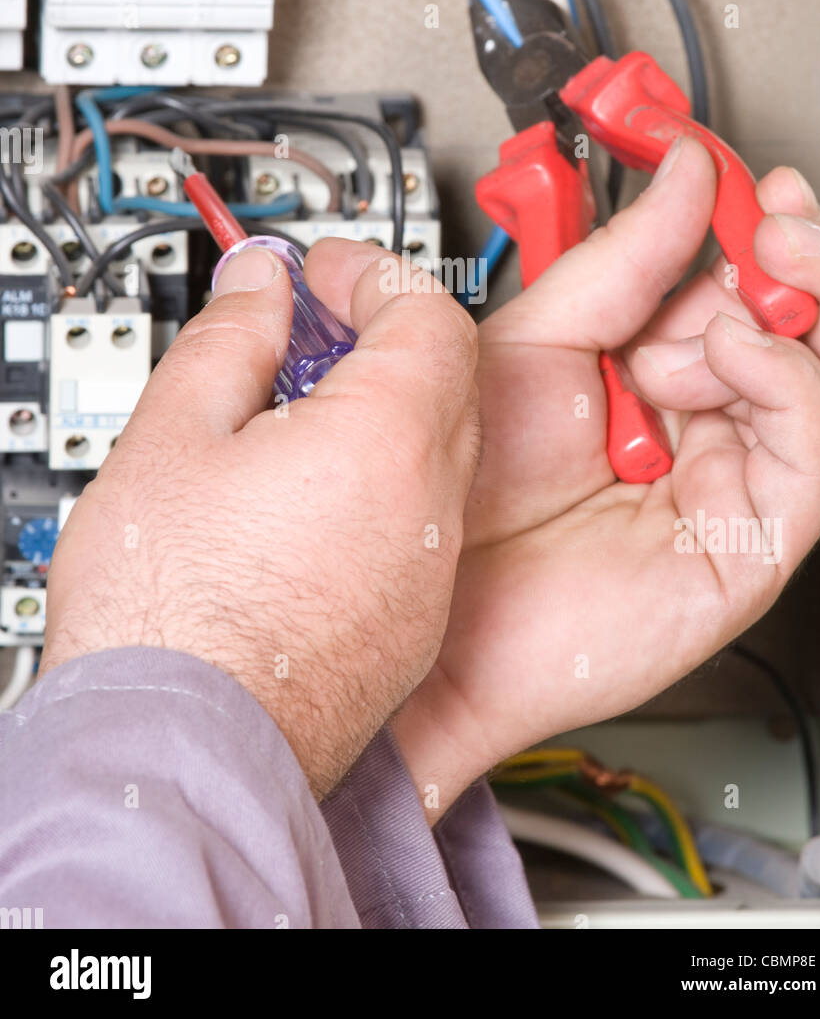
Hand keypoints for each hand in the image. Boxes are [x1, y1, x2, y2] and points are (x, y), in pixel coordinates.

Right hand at [41, 241, 479, 798]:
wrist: (178, 753)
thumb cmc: (168, 616)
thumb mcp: (172, 435)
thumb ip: (229, 339)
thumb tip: (258, 287)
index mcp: (386, 442)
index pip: (428, 313)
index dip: (373, 274)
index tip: (321, 272)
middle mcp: (431, 510)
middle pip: (445, 380)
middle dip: (379, 336)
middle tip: (303, 331)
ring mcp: (428, 578)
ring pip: (434, 458)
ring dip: (379, 414)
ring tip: (285, 419)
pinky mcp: (410, 632)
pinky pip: (418, 528)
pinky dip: (377, 489)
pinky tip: (300, 504)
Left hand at [383, 139, 819, 815]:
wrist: (423, 590)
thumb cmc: (463, 488)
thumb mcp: (541, 337)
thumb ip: (625, 258)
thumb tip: (688, 174)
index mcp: (661, 372)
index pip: (752, 292)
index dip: (769, 232)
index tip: (757, 184)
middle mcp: (707, 425)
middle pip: (819, 336)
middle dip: (808, 265)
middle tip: (777, 224)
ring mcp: (732, 483)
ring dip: (792, 321)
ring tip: (715, 316)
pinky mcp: (750, 545)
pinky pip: (813, 454)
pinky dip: (788, 383)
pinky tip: (730, 353)